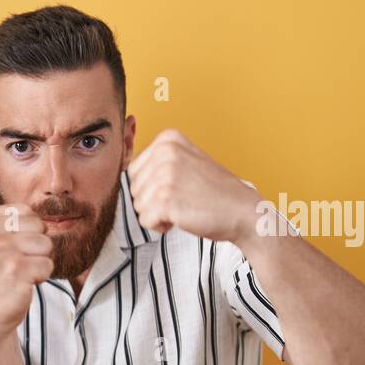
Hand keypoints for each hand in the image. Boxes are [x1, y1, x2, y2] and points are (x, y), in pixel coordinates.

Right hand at [0, 203, 53, 338]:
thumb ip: (13, 222)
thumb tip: (50, 215)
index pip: (26, 211)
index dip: (26, 233)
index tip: (6, 251)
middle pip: (38, 225)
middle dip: (34, 247)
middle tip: (13, 265)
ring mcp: (0, 248)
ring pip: (46, 244)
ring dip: (38, 262)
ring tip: (17, 274)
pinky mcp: (16, 267)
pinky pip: (48, 264)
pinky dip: (40, 277)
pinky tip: (20, 284)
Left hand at [127, 129, 261, 250]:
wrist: (244, 212)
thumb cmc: (213, 193)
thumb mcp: (185, 163)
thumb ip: (156, 162)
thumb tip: (120, 169)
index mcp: (169, 138)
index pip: (134, 171)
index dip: (153, 187)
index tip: (180, 186)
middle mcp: (165, 152)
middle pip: (134, 188)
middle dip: (154, 201)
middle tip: (184, 198)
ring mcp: (165, 174)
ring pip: (138, 206)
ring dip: (158, 214)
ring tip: (185, 206)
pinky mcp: (166, 199)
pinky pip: (145, 221)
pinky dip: (161, 226)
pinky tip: (183, 218)